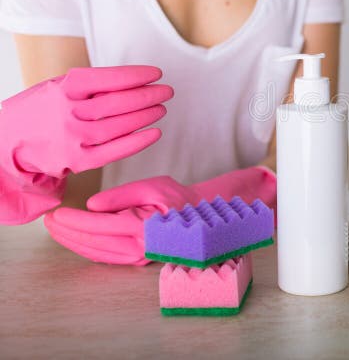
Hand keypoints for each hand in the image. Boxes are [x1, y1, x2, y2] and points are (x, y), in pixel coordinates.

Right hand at [0, 66, 172, 224]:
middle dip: (148, 95)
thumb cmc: (42, 110)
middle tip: (167, 91)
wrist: (8, 143)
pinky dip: (137, 141)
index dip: (136, 75)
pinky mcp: (77, 160)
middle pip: (118, 103)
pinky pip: (114, 151)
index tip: (156, 73)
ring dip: (146, 115)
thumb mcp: (58, 88)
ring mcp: (73, 138)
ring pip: (120, 126)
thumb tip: (134, 80)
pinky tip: (154, 132)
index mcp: (64, 88)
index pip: (108, 78)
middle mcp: (68, 112)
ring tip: (161, 107)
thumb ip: (91, 85)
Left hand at [44, 167, 276, 265]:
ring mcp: (140, 257)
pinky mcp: (139, 259)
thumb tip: (92, 205)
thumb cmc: (179, 198)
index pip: (101, 226)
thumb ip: (122, 195)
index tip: (57, 214)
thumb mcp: (154, 186)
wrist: (202, 216)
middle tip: (48, 222)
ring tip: (56, 229)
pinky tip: (75, 238)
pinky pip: (107, 256)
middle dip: (68, 234)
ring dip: (74, 243)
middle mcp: (142, 247)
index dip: (76, 221)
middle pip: (94, 244)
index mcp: (146, 228)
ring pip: (97, 254)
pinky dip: (87, 248)